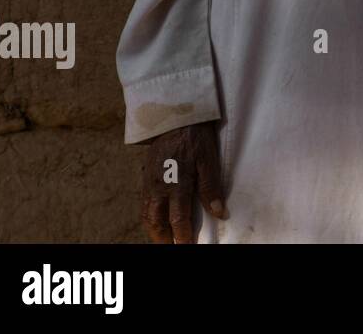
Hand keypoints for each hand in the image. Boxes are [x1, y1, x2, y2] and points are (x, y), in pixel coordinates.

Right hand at [140, 122, 227, 243]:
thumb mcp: (209, 160)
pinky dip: (148, 215)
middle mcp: (159, 186)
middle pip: (156, 221)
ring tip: (163, 237)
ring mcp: (150, 182)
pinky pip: (144, 202)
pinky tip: (156, 217)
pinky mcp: (145, 176)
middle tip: (172, 245)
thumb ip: (211, 187)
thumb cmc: (196, 137)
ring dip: (154, 229)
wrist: (174, 116)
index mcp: (177, 184)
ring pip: (147, 213)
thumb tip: (219, 213)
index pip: (178, 219)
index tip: (188, 246)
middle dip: (163, 237)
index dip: (183, 236)